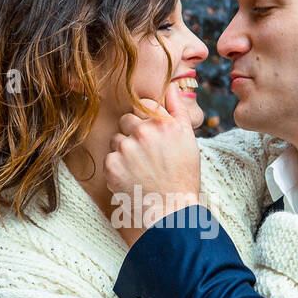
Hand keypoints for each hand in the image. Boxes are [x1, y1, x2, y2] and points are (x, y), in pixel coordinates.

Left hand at [104, 83, 201, 247]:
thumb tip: (170, 86)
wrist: (172, 211)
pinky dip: (117, 168)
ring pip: (116, 139)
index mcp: (164, 123)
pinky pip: (109, 158)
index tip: (153, 136)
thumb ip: (177, 109)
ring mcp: (126, 148)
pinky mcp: (112, 165)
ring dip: (124, 151)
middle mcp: (144, 132)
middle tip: (148, 156)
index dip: (147, 119)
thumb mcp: (188, 139)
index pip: (143, 103)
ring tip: (141, 169)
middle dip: (134, 134)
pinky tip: (133, 179)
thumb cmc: (183, 176)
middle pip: (127, 120)